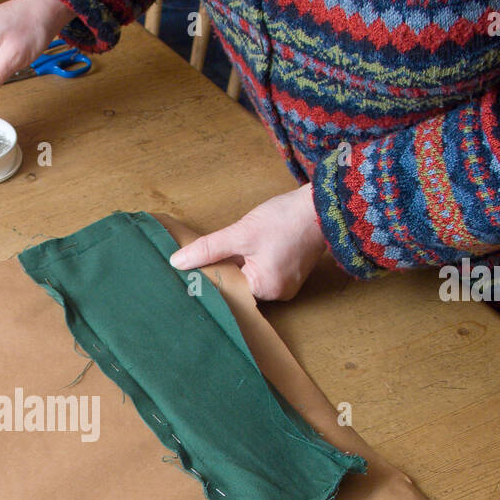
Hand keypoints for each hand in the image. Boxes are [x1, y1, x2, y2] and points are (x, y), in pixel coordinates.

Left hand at [169, 184, 328, 301]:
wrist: (321, 204)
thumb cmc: (285, 219)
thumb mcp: (241, 233)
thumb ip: (208, 249)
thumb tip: (177, 262)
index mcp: (265, 289)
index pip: (227, 291)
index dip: (209, 280)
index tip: (190, 272)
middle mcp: (277, 294)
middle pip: (238, 286)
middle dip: (224, 270)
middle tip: (203, 258)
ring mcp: (286, 285)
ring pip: (250, 277)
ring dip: (238, 264)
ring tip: (230, 249)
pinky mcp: (290, 273)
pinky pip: (263, 271)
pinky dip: (252, 261)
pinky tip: (247, 248)